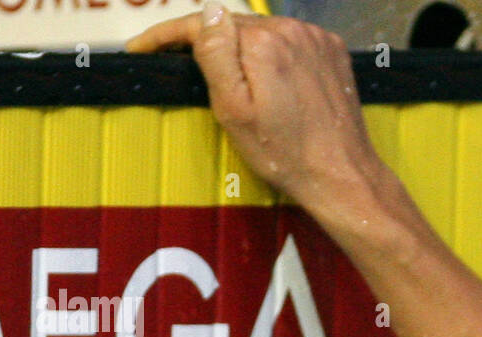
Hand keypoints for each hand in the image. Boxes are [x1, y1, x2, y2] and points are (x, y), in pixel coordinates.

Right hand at [126, 5, 388, 223]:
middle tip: (183, 67)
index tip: (142, 48)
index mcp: (262, 43)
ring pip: (264, 32)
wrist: (340, 175)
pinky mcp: (333, 51)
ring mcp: (316, 39)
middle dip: (209, 44)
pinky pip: (293, 41)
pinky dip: (278, 54)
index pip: (203, 24)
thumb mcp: (234, 111)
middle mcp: (291, 30)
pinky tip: (275, 82)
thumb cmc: (284, 154)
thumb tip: (206, 11)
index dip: (166, 35)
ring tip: (239, 83)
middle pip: (234, 27)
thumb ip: (216, 55)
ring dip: (246, 50)